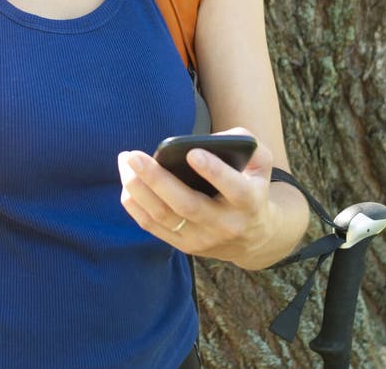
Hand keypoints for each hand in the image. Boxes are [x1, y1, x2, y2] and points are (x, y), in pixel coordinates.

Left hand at [118, 127, 277, 267]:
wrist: (253, 236)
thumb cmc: (251, 185)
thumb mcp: (260, 162)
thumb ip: (244, 143)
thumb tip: (208, 140)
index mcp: (248, 201)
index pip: (233, 188)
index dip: (214, 171)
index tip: (192, 152)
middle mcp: (225, 224)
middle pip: (187, 205)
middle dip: (157, 179)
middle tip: (134, 156)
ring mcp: (203, 239)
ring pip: (164, 216)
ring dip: (139, 189)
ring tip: (125, 162)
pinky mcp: (184, 245)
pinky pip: (153, 227)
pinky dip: (136, 205)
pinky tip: (127, 183)